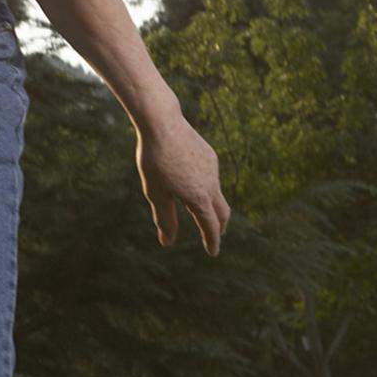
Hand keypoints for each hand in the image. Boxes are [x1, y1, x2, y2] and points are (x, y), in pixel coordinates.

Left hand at [137, 116, 228, 255]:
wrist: (163, 124)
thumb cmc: (155, 160)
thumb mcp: (155, 193)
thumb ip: (164, 218)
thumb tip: (168, 242)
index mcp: (199, 197)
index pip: (210, 226)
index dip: (212, 241)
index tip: (213, 252)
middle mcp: (211, 184)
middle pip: (222, 212)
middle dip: (219, 227)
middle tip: (214, 236)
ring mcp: (213, 169)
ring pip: (216, 193)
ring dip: (211, 206)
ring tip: (200, 210)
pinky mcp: (210, 156)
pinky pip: (211, 177)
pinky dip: (207, 188)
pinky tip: (193, 183)